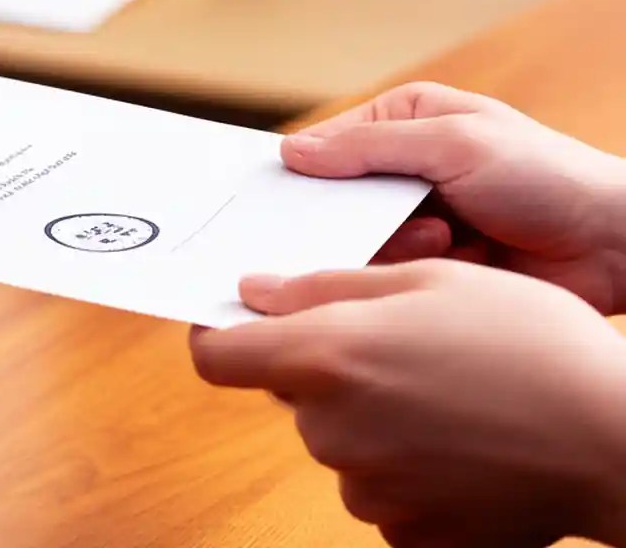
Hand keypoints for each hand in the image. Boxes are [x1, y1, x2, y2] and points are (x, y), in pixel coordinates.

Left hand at [192, 260, 625, 546]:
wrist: (617, 438)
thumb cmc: (531, 342)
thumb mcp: (430, 281)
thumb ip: (326, 287)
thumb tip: (254, 293)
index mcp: (326, 357)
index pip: (217, 357)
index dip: (217, 336)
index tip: (234, 325)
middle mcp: (329, 428)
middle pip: (292, 396)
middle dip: (326, 370)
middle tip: (403, 348)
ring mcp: (364, 488)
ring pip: (339, 442)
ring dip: (372, 420)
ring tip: (451, 398)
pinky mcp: (404, 532)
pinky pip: (381, 490)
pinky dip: (408, 470)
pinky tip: (463, 449)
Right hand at [283, 81, 625, 313]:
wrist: (614, 245)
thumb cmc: (548, 177)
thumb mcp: (455, 143)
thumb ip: (370, 148)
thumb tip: (293, 152)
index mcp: (403, 120)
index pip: (327, 143)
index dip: (300, 171)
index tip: (274, 197)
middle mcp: (402, 168)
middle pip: (334, 197)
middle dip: (353, 215)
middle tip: (379, 220)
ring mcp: (415, 218)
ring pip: (357, 240)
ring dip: (395, 241)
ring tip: (444, 235)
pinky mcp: (427, 265)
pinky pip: (385, 272)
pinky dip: (411, 267)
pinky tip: (454, 255)